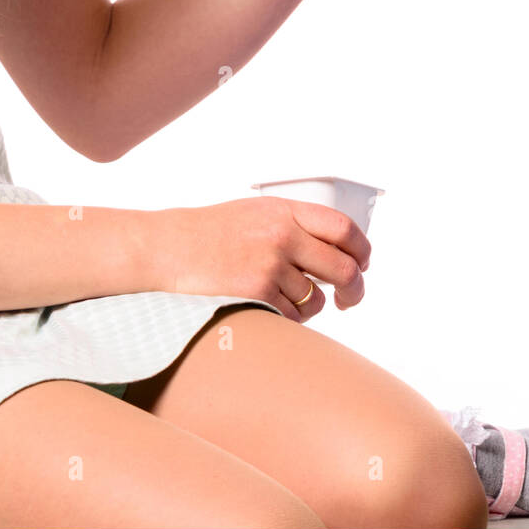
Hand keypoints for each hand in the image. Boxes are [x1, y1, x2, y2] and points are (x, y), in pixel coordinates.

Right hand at [149, 197, 371, 321]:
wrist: (165, 247)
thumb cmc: (210, 233)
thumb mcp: (257, 213)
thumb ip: (295, 226)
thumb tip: (338, 253)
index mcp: (285, 210)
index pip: (344, 228)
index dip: (361, 250)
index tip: (363, 264)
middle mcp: (282, 234)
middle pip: (343, 268)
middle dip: (355, 290)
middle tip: (351, 299)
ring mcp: (270, 263)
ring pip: (317, 299)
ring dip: (312, 306)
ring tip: (288, 298)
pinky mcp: (256, 291)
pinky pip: (293, 315)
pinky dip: (289, 317)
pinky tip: (272, 307)